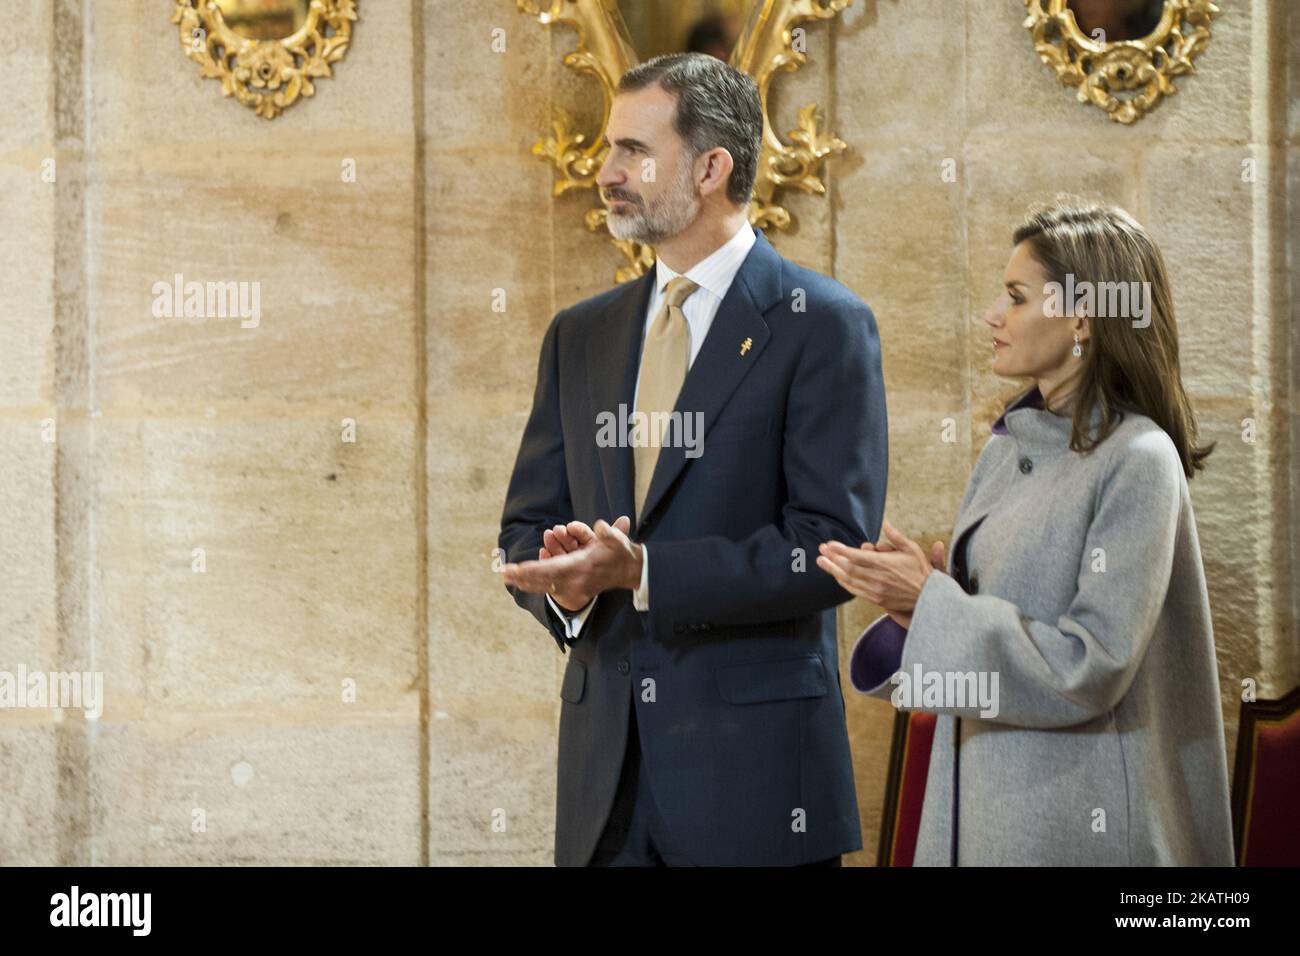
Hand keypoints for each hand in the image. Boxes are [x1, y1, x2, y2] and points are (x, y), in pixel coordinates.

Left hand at [502, 516, 640, 608]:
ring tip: (507, 577)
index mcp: (582, 566)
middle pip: (544, 580)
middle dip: (523, 576)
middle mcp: (576, 580)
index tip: (517, 568)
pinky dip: (535, 585)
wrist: (631, 571)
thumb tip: (600, 525)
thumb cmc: (621, 552)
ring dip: (526, 581)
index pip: (553, 568)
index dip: (534, 569)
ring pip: (545, 586)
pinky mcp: (575, 592)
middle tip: (503, 572)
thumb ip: (609, 533)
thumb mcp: (617, 540)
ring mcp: (575, 588)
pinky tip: (522, 582)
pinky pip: (550, 588)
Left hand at [815, 519, 946, 621]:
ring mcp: (875, 589)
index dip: (841, 550)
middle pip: (848, 567)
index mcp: (885, 563)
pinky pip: (854, 590)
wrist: (928, 597)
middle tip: (821, 551)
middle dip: (832, 558)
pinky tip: (836, 576)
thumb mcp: (912, 549)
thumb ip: (896, 536)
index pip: (857, 556)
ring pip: (849, 579)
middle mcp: (877, 577)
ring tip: (821, 562)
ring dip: (833, 570)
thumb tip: (886, 523)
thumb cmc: (920, 571)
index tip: (830, 545)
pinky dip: (843, 582)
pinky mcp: (875, 599)